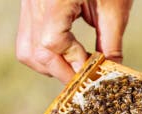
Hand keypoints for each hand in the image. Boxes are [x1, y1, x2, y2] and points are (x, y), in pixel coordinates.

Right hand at [16, 0, 132, 82]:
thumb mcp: (115, 8)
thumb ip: (111, 44)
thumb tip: (110, 74)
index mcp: (55, 0)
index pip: (53, 45)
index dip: (74, 64)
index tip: (94, 73)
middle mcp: (35, 2)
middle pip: (34, 52)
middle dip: (61, 70)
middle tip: (86, 77)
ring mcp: (29, 3)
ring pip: (26, 48)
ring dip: (50, 64)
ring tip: (77, 64)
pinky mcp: (32, 4)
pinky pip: (29, 36)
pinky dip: (47, 51)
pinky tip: (70, 50)